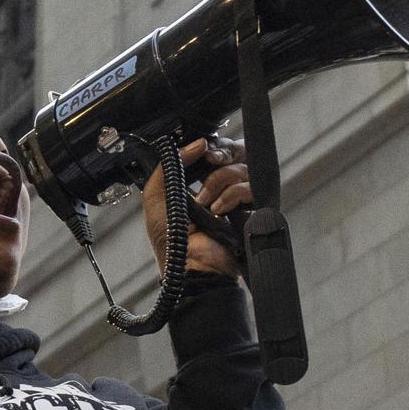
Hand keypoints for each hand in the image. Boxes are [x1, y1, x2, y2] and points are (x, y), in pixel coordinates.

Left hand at [141, 138, 250, 279]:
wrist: (188, 265)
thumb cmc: (171, 240)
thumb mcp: (155, 196)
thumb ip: (168, 166)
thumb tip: (197, 143)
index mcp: (202, 182)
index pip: (216, 151)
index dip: (212, 146)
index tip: (202, 149)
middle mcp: (223, 188)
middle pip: (236, 152)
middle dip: (221, 154)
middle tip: (210, 160)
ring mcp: (240, 200)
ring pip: (241, 168)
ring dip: (218, 181)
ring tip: (205, 202)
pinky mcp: (253, 211)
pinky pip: (250, 187)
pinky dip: (232, 195)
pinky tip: (218, 210)